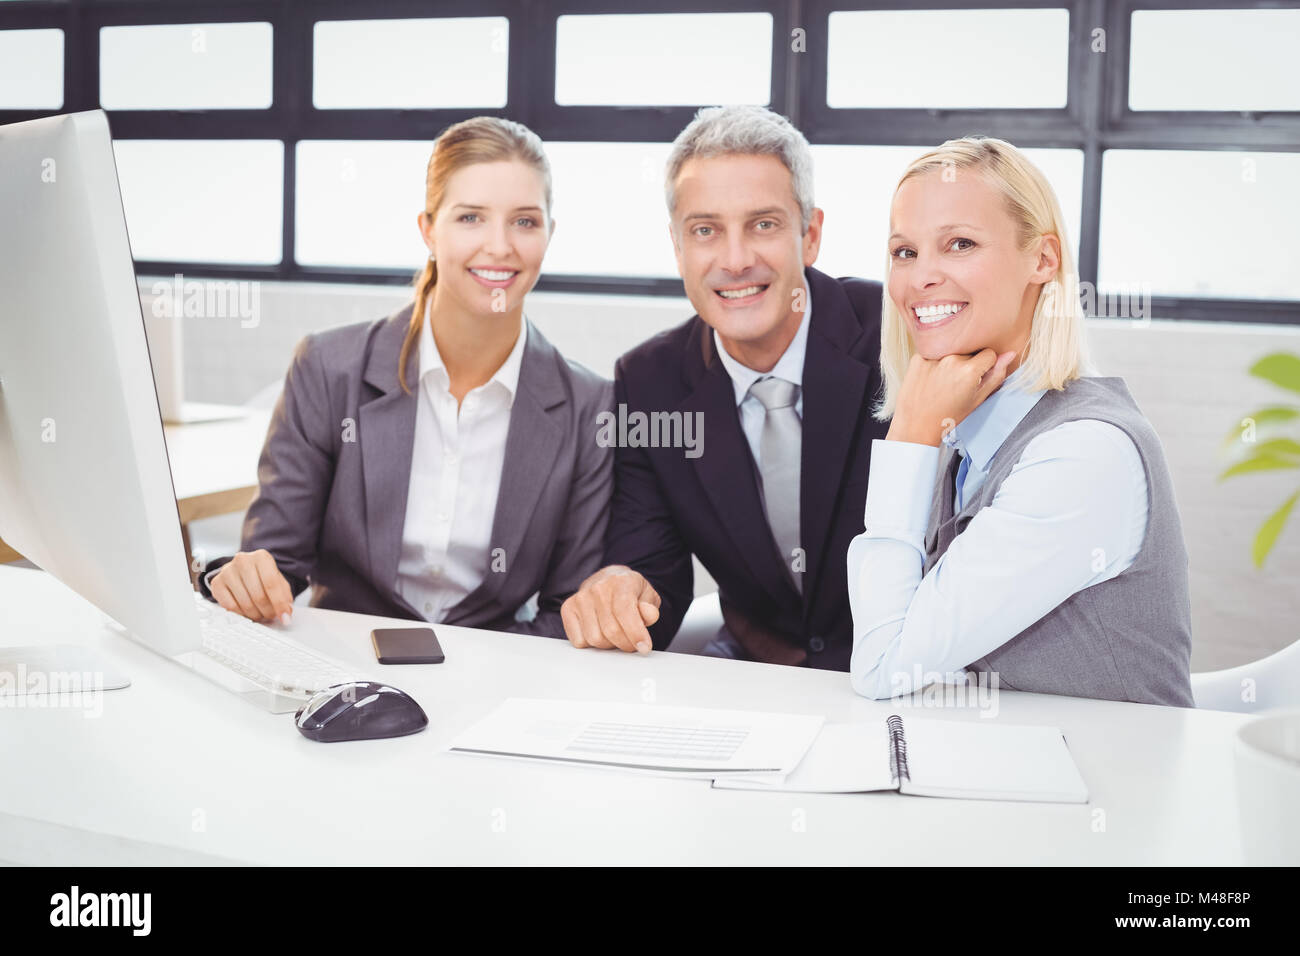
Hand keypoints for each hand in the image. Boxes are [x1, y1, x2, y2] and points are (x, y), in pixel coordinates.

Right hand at [210, 549, 294, 624]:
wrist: (243, 571)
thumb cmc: (263, 577)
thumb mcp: (279, 582)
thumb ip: (284, 597)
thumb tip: (286, 614)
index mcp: (261, 557)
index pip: (272, 583)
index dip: (279, 604)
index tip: (285, 617)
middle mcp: (242, 560)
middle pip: (258, 596)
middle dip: (268, 611)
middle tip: (271, 615)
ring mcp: (227, 571)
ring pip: (245, 603)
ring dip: (255, 615)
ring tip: (260, 613)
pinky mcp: (217, 583)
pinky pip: (230, 607)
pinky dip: (241, 614)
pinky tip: (247, 611)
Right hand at [560, 565, 660, 654]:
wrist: (608, 580)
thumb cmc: (629, 591)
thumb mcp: (647, 596)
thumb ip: (650, 607)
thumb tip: (649, 615)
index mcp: (620, 582)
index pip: (625, 612)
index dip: (636, 634)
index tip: (644, 647)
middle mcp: (597, 588)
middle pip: (611, 631)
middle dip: (626, 643)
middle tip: (632, 643)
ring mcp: (580, 598)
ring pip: (595, 639)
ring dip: (608, 645)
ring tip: (615, 635)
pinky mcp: (568, 609)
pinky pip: (579, 641)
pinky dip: (591, 645)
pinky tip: (599, 632)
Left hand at [886, 349, 1016, 445]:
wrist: (916, 425)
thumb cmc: (948, 416)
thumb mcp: (977, 399)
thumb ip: (996, 375)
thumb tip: (1010, 354)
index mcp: (969, 371)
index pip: (989, 353)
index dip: (985, 366)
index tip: (976, 377)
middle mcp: (951, 360)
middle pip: (969, 351)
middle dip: (968, 362)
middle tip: (957, 382)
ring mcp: (932, 357)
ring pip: (951, 349)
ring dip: (950, 360)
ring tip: (943, 381)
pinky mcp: (917, 358)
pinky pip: (933, 352)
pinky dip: (934, 361)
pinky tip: (930, 378)